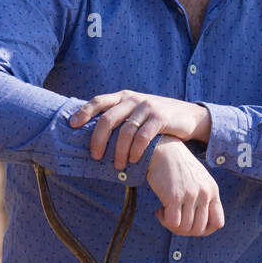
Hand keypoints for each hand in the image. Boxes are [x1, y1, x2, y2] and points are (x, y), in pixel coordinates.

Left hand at [70, 90, 212, 170]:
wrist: (189, 116)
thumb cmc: (157, 118)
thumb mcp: (137, 112)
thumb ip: (119, 117)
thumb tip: (92, 135)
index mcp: (124, 97)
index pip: (99, 101)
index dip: (84, 112)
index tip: (72, 125)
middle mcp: (134, 99)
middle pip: (108, 119)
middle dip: (98, 139)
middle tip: (95, 156)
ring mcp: (148, 107)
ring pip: (125, 131)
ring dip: (119, 151)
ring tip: (118, 165)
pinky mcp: (161, 118)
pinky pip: (143, 136)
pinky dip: (136, 150)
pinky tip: (134, 160)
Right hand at [145, 136, 224, 236]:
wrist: (163, 149)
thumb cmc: (177, 167)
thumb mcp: (197, 181)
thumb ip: (202, 199)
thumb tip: (198, 228)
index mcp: (213, 190)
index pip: (218, 223)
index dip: (204, 229)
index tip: (190, 223)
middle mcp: (205, 193)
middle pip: (199, 230)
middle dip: (185, 231)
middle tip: (173, 220)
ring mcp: (191, 195)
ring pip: (185, 228)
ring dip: (172, 226)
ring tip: (165, 213)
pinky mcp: (175, 196)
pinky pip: (173, 222)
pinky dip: (164, 220)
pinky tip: (159, 210)